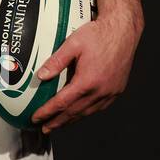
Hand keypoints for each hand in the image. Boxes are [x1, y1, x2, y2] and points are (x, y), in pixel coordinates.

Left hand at [31, 10, 142, 132]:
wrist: (123, 30)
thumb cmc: (97, 34)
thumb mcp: (72, 44)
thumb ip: (56, 61)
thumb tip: (41, 76)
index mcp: (87, 81)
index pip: (62, 103)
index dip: (47, 112)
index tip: (36, 118)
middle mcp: (100, 90)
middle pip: (75, 112)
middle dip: (58, 122)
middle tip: (45, 129)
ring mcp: (111, 91)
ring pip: (88, 112)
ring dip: (72, 120)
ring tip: (59, 124)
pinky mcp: (117, 89)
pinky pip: (100, 106)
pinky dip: (87, 112)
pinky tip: (80, 113)